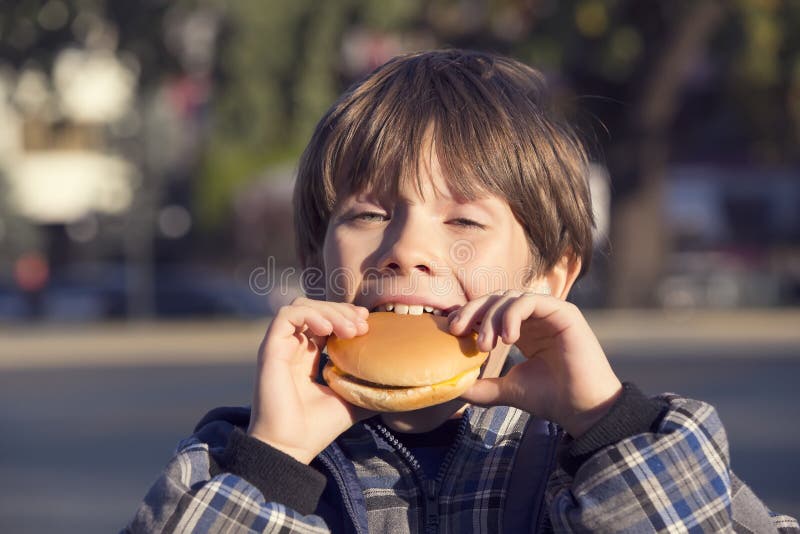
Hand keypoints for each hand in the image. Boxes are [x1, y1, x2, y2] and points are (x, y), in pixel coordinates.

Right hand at [247, 297, 373, 463]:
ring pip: (302, 307)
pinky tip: (329, 329)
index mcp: (308, 357)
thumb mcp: (352, 402)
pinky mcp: (270, 349)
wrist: (291, 447)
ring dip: (329, 311)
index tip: (367, 322)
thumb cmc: (317, 428)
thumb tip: (399, 389)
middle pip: (316, 309)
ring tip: (349, 330)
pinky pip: (287, 316)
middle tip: (362, 326)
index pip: (326, 321)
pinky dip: (310, 315)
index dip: (346, 315)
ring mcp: (280, 347)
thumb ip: (368, 390)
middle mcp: (293, 348)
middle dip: (342, 311)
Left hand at [448, 291, 621, 437]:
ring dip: (491, 317)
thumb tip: (456, 387)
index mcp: (523, 329)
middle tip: (458, 331)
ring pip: (510, 297)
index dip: (468, 315)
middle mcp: (535, 317)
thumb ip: (483, 386)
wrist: (582, 410)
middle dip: (473, 311)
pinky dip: (513, 315)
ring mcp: (550, 312)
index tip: (451, 331)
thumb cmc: (551, 399)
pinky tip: (508, 339)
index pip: (490, 310)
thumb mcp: (508, 389)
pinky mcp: (564, 312)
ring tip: (486, 345)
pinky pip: (531, 301)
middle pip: (495, 298)